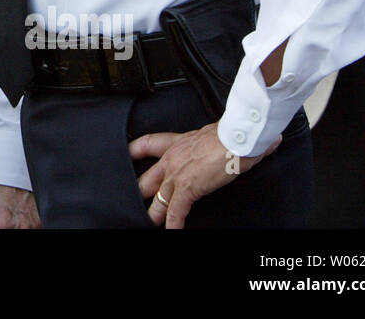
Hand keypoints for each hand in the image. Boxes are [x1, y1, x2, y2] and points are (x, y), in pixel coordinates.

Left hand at [131, 122, 280, 228]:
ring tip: (150, 221)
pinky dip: (173, 223)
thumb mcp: (211, 134)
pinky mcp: (188, 187)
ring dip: (154, 213)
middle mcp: (171, 157)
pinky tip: (171, 230)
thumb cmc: (230, 134)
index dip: (132, 152)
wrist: (237, 138)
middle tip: (134, 200)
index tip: (126, 157)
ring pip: (158, 198)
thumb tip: (219, 144)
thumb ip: (207, 142)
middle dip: (141, 191)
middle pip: (147, 178)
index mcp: (176, 142)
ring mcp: (177, 174)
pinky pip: (176, 210)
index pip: (146, 144)